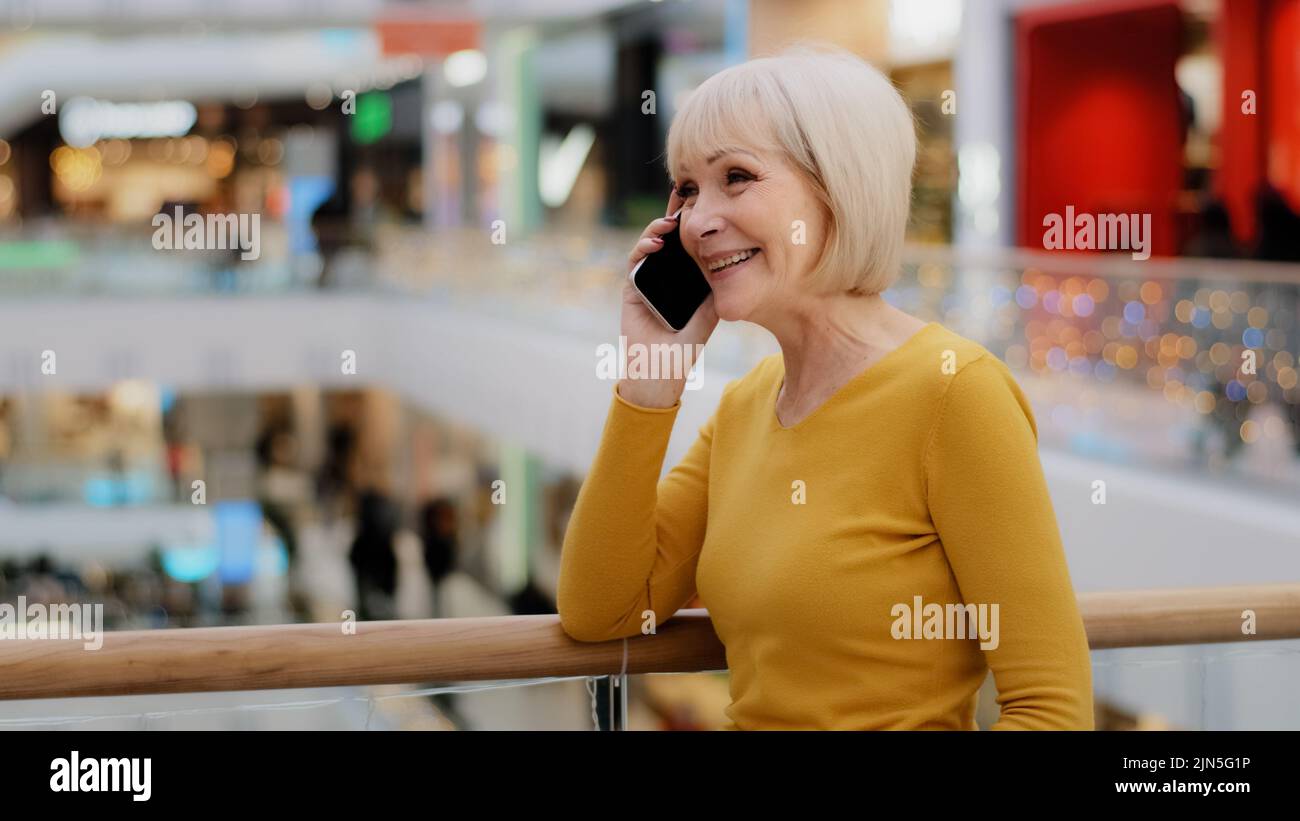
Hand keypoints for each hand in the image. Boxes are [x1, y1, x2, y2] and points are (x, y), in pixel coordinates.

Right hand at [618, 185, 718, 408]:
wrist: (662, 366)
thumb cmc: (688, 343)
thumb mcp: (711, 310)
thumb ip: (716, 286)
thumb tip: (734, 257)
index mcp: (686, 276)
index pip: (689, 243)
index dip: (693, 222)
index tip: (704, 201)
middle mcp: (667, 273)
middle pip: (668, 236)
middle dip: (674, 214)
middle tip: (683, 194)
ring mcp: (648, 277)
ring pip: (650, 242)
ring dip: (658, 228)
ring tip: (670, 221)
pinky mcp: (632, 285)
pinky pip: (635, 260)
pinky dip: (644, 247)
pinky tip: (656, 243)